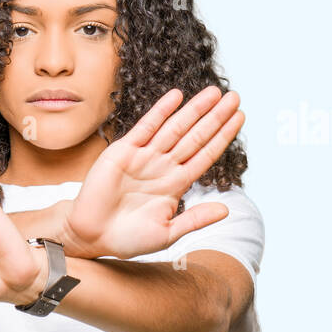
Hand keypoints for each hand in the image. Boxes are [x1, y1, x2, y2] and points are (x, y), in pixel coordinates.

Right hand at [59, 86, 244, 259]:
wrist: (91, 236)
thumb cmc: (128, 238)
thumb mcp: (168, 233)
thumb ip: (196, 219)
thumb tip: (227, 210)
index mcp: (177, 184)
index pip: (206, 155)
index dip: (223, 136)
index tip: (240, 118)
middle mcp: (164, 166)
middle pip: (196, 136)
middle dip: (215, 117)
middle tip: (235, 97)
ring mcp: (145, 156)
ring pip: (176, 128)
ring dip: (195, 109)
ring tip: (215, 93)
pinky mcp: (123, 151)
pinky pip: (146, 127)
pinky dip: (161, 111)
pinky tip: (177, 96)